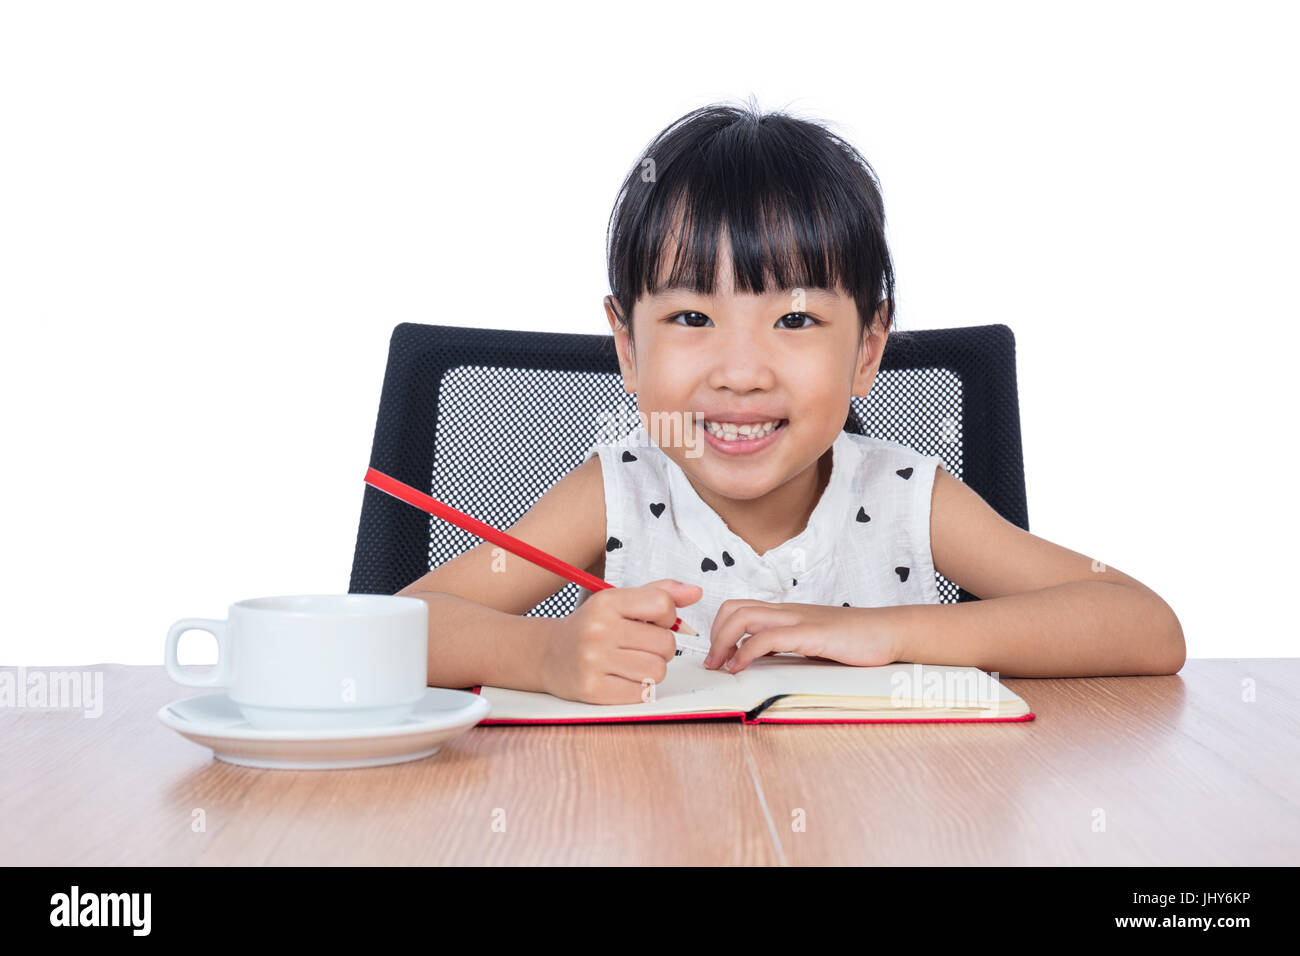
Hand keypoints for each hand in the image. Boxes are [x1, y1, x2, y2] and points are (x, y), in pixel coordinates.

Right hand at [539, 579, 702, 703]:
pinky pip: (642, 692)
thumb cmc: (592, 626)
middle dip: (661, 648)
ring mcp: (594, 660)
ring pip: (658, 670)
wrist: (547, 654)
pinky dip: (640, 688)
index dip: (667, 617)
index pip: (662, 605)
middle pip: (666, 643)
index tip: (652, 622)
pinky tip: (623, 678)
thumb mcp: (619, 602)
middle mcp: (599, 629)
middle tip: (641, 647)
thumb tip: (696, 593)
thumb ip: (659, 594)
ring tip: (633, 663)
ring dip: (653, 669)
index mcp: (607, 602)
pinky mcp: (593, 689)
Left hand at [702, 600, 902, 673]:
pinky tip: (740, 668)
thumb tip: (759, 659)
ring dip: (723, 642)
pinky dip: (746, 652)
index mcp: (786, 613)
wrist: (890, 631)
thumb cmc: (855, 641)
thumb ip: (787, 645)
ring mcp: (799, 620)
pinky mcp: (811, 634)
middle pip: (734, 608)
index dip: (720, 628)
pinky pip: (768, 638)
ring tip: (721, 666)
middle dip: (714, 635)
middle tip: (713, 663)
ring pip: (743, 617)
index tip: (716, 655)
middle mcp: (787, 611)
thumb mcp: (813, 641)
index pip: (739, 608)